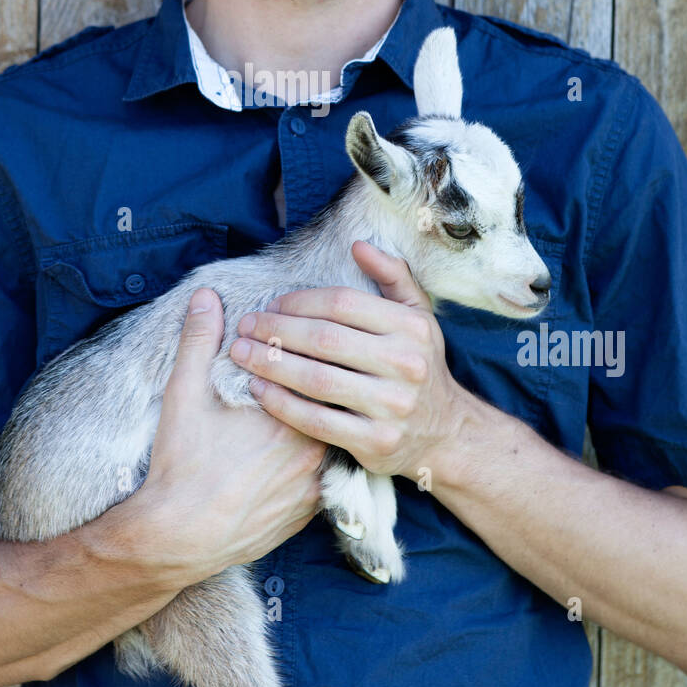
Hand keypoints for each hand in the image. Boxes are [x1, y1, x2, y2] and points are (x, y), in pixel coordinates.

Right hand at [143, 287, 326, 581]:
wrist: (180, 538)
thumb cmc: (181, 463)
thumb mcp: (183, 394)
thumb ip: (199, 341)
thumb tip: (206, 296)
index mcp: (286, 411)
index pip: (311, 367)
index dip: (299, 351)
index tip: (286, 341)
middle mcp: (311, 446)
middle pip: (324, 401)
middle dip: (313, 381)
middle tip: (297, 368)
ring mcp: (315, 481)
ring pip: (327, 437)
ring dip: (316, 420)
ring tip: (293, 413)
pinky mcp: (311, 510)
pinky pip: (322, 474)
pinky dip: (311, 458)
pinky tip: (295, 451)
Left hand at [228, 241, 468, 484]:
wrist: (446, 433)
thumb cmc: (418, 364)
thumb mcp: (418, 316)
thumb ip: (392, 275)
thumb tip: (358, 244)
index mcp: (412, 327)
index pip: (342, 303)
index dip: (300, 301)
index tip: (271, 305)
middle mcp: (406, 364)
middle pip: (325, 339)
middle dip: (276, 330)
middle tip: (245, 326)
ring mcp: (392, 406)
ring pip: (317, 380)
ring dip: (270, 364)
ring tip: (241, 354)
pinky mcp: (375, 442)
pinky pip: (317, 421)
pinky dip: (282, 404)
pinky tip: (258, 390)